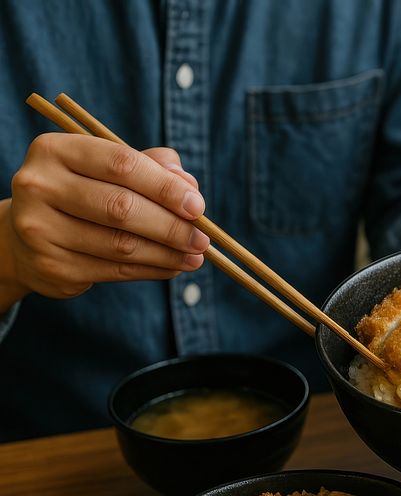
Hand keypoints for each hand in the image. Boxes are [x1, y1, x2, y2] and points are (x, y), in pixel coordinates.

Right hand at [0, 133, 208, 305]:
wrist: (28, 236)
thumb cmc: (82, 193)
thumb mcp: (109, 169)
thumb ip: (151, 166)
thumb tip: (188, 184)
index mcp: (55, 151)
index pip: (121, 164)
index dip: (165, 187)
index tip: (198, 206)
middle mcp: (40, 186)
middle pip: (121, 207)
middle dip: (171, 226)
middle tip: (203, 238)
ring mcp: (40, 229)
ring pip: (121, 244)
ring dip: (168, 253)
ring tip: (196, 256)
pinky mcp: (52, 266)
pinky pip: (115, 270)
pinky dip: (152, 269)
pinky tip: (173, 267)